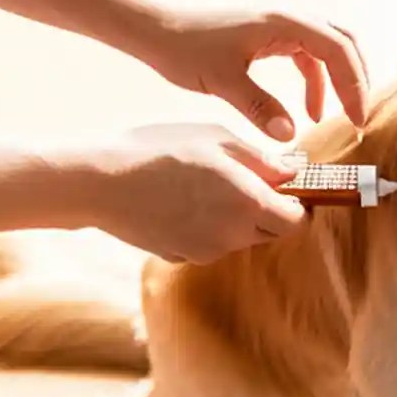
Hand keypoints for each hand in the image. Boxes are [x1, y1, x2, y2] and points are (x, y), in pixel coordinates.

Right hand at [90, 123, 305, 263]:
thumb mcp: (218, 139)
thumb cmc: (160, 150)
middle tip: (242, 181)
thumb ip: (262, 160)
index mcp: (249, 204)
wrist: (100, 182)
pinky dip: (205, 228)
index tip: (284, 189)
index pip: (296, 222)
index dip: (295, 205)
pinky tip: (179, 203)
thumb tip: (292, 173)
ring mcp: (206, 252)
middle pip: (270, 232)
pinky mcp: (181, 257)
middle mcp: (233, 236)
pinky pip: (208, 244)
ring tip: (202, 186)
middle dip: (266, 211)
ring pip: (238, 239)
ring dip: (234, 218)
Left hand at [139, 9, 369, 140]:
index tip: (357, 121)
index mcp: (283, 23)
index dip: (355, 86)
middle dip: (356, 81)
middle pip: (344, 43)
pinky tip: (307, 112)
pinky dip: (316, 82)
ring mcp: (280, 25)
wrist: (154, 28)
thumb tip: (290, 135)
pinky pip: (308, 55)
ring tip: (337, 117)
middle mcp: (288, 18)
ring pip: (329, 48)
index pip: (338, 50)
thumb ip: (258, 107)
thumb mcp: (221, 81)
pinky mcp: (270, 35)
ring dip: (338, 81)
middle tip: (358, 118)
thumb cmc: (183, 48)